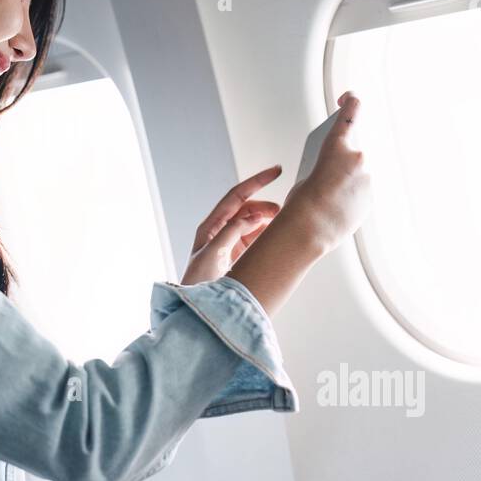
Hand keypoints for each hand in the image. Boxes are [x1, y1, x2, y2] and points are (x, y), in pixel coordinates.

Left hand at [180, 164, 282, 284]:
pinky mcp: (237, 257)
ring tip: (282, 223)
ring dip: (268, 220)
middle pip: (246, 208)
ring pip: (253, 223)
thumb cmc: (198, 284)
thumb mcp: (213, 253)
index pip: (237, 196)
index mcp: (210, 226)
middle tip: (283, 211)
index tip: (276, 171)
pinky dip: (267, 234)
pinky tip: (276, 237)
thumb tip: (255, 216)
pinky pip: (255, 239)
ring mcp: (228, 244)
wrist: (197, 309)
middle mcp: (219, 232)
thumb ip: (232, 232)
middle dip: (265, 204)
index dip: (257, 182)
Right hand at [284, 91, 371, 253]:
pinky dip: (351, 197)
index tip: (348, 100)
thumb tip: (336, 170)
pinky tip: (336, 208)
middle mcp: (358, 156)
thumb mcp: (308, 170)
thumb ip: (327, 162)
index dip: (350, 101)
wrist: (312, 228)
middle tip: (328, 175)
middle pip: (354, 150)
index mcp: (337, 144)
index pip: (351, 110)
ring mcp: (367, 177)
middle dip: (343, 159)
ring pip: (359, 173)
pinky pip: (362, 192)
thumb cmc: (304, 201)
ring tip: (328, 198)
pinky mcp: (371, 197)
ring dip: (346, 181)